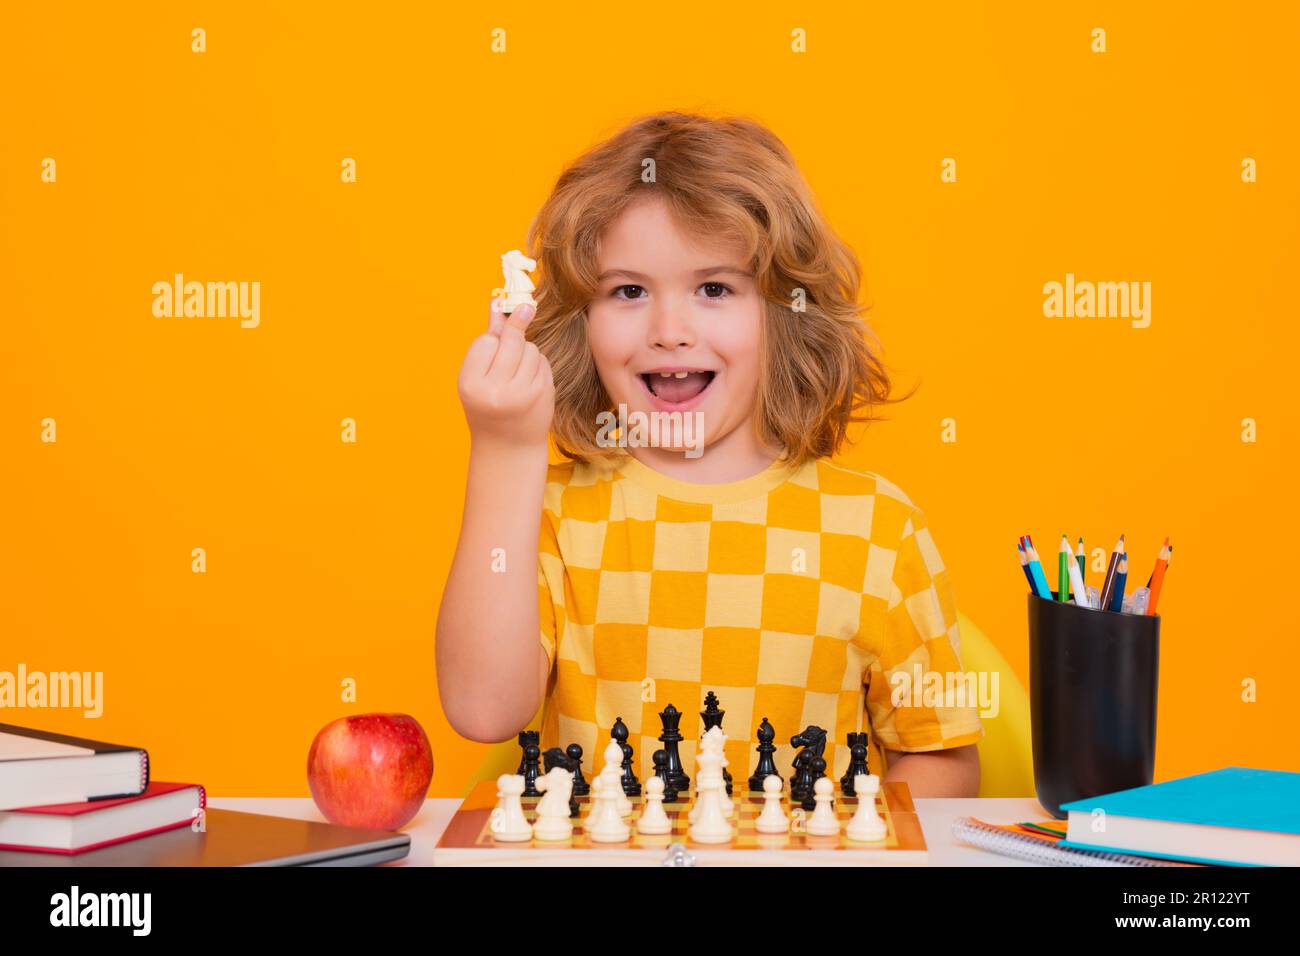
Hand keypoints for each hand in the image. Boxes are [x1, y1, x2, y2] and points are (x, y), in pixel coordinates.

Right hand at [457, 296, 554, 447]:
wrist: (509, 447)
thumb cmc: (488, 406)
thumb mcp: (478, 376)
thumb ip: (488, 339)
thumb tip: (498, 301)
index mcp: (471, 384)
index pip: (486, 341)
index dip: (490, 344)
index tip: (490, 357)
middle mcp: (496, 390)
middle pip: (511, 340)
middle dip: (512, 338)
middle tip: (510, 351)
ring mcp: (523, 393)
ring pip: (530, 348)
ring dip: (525, 352)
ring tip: (516, 373)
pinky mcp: (544, 394)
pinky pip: (542, 361)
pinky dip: (537, 365)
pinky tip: (529, 381)